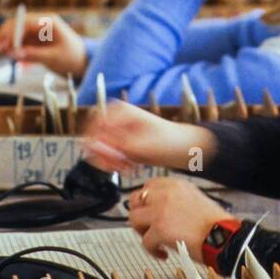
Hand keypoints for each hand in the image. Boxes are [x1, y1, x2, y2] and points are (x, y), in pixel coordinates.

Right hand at [0, 11, 86, 76]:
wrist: (83, 62)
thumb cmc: (72, 58)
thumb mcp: (54, 58)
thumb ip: (34, 55)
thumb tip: (14, 54)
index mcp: (48, 22)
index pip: (24, 22)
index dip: (11, 32)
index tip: (3, 45)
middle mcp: (41, 23)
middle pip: (17, 24)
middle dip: (6, 35)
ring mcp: (37, 31)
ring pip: (16, 32)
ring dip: (7, 41)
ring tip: (1, 53)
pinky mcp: (35, 40)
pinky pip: (19, 40)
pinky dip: (13, 47)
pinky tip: (9, 55)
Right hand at [80, 101, 210, 172]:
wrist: (187, 149)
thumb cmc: (171, 141)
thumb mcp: (141, 145)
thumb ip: (114, 147)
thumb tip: (92, 147)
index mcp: (120, 110)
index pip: (94, 126)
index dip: (97, 144)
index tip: (106, 158)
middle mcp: (117, 119)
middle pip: (94, 139)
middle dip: (104, 156)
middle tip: (118, 166)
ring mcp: (119, 132)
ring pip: (100, 150)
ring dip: (111, 162)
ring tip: (127, 167)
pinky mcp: (122, 145)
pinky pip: (109, 157)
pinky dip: (117, 164)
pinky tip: (130, 168)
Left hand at [126, 177, 229, 259]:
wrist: (224, 237)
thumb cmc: (215, 224)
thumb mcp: (194, 199)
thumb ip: (174, 200)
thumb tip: (157, 209)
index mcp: (175, 185)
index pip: (148, 186)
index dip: (146, 202)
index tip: (148, 212)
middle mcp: (166, 193)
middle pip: (136, 200)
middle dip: (139, 215)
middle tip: (147, 227)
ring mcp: (161, 210)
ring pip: (134, 219)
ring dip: (142, 232)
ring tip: (155, 240)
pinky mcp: (160, 229)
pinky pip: (144, 241)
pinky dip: (152, 251)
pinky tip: (164, 254)